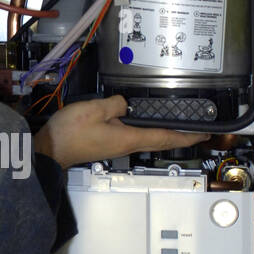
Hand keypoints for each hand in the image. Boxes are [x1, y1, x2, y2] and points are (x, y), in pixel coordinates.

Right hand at [33, 95, 206, 169]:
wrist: (50, 150)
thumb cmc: (69, 133)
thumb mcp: (94, 109)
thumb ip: (116, 104)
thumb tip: (126, 104)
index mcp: (128, 138)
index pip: (165, 137)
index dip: (187, 136)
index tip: (204, 134)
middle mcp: (127, 145)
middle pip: (160, 142)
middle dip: (182, 137)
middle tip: (199, 132)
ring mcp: (117, 147)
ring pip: (149, 140)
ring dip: (167, 135)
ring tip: (180, 127)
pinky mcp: (108, 144)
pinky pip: (136, 138)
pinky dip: (150, 133)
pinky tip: (149, 126)